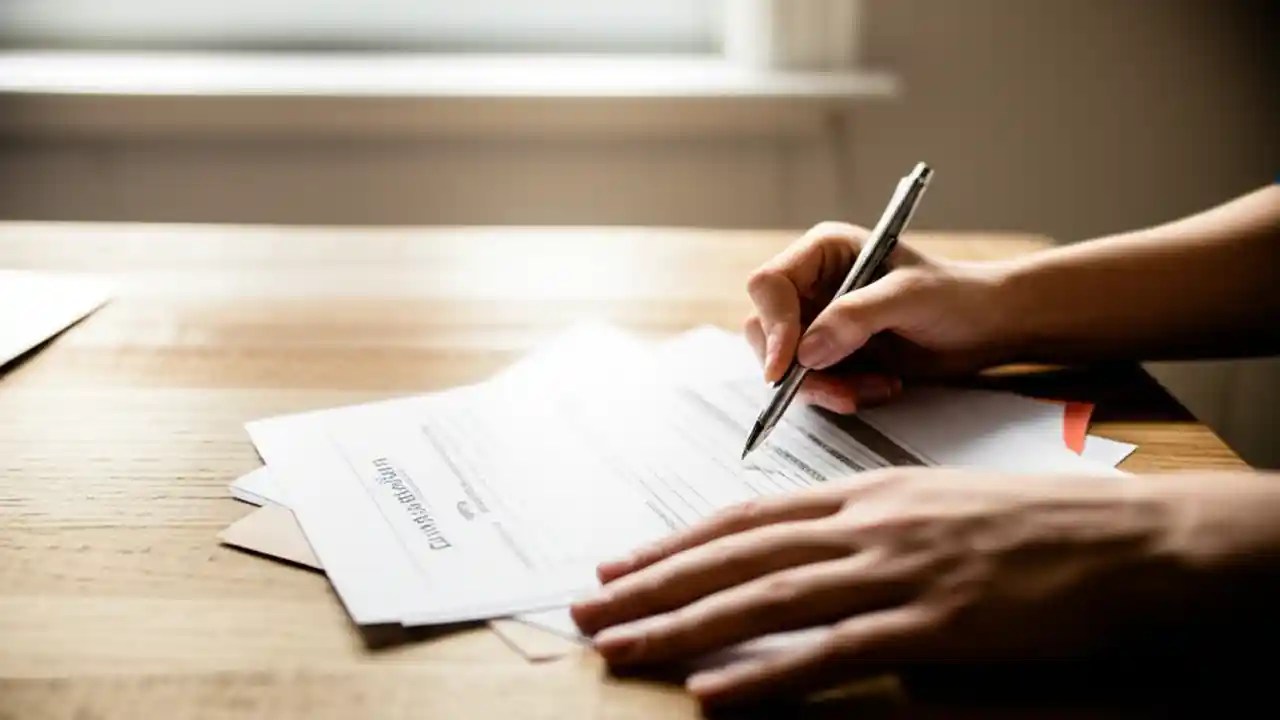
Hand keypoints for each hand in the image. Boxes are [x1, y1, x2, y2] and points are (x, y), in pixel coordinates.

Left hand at [570, 468, 1205, 705]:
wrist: (1124, 540)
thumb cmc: (1032, 522)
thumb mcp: (933, 503)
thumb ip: (864, 523)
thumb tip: (802, 552)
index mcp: (865, 495)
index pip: (745, 518)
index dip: (675, 543)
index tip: (620, 562)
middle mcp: (866, 527)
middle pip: (735, 556)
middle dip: (653, 584)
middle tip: (586, 608)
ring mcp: (897, 574)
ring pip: (767, 600)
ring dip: (684, 626)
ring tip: (621, 646)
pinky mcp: (935, 627)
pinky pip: (835, 653)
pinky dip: (769, 676)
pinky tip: (716, 693)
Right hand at [744, 222, 1014, 412]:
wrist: (987, 328)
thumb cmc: (958, 297)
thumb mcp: (911, 298)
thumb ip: (857, 317)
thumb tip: (805, 352)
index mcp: (823, 252)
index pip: (770, 285)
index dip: (773, 325)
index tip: (786, 367)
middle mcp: (812, 285)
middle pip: (765, 329)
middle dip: (798, 368)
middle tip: (841, 392)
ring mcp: (818, 322)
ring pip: (785, 364)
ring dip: (826, 386)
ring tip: (876, 387)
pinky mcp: (830, 355)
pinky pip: (812, 383)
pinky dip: (842, 394)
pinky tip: (882, 385)